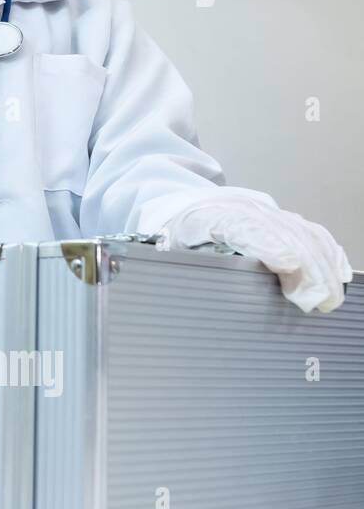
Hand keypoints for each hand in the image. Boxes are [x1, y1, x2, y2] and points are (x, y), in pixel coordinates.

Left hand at [157, 194, 352, 312]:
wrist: (183, 207)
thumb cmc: (176, 235)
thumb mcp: (169, 251)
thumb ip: (186, 267)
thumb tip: (203, 294)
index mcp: (208, 216)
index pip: (242, 227)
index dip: (269, 245)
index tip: (289, 265)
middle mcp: (243, 209)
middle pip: (281, 234)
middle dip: (304, 267)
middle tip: (315, 301)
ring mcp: (266, 212)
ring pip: (302, 233)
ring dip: (321, 265)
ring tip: (329, 298)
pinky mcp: (281, 219)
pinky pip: (311, 232)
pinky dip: (328, 253)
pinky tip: (338, 274)